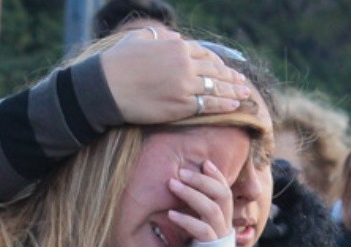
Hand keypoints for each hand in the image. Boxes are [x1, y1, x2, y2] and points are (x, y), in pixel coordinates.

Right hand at [102, 28, 250, 122]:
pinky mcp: (181, 105)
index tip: (226, 69)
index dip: (218, 63)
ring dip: (233, 91)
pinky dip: (224, 104)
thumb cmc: (117, 62)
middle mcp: (185, 64)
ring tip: (245, 94)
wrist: (105, 87)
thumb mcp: (140, 39)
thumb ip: (161, 38)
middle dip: (231, 77)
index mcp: (176, 46)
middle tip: (242, 82)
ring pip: (216, 88)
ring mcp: (185, 85)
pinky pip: (209, 105)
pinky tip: (234, 105)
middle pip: (215, 70)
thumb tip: (176, 38)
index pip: (205, 54)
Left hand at [166, 160, 233, 242]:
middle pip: (222, 195)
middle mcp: (225, 224)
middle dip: (202, 180)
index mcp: (224, 217)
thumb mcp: (198, 225)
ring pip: (212, 209)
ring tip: (172, 185)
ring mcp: (220, 236)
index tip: (205, 163)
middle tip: (181, 172)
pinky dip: (186, 220)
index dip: (218, 175)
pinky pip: (202, 230)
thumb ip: (197, 208)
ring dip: (191, 194)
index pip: (225, 191)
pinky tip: (171, 214)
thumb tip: (182, 184)